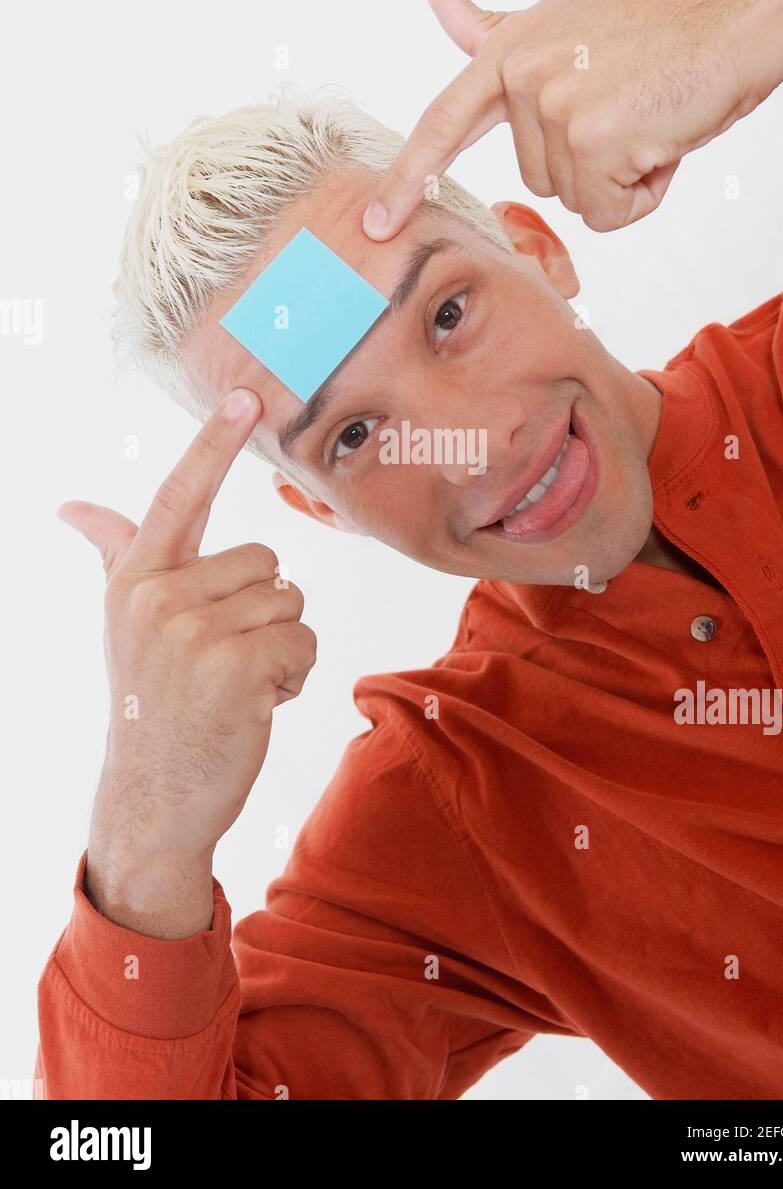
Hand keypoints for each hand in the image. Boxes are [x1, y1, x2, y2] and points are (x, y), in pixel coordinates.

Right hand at [59, 388, 317, 878]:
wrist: (154, 794)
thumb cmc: (151, 699)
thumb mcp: (124, 622)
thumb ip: (114, 555)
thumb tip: (74, 507)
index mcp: (134, 579)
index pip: (179, 496)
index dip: (213, 443)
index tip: (244, 394)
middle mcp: (156, 598)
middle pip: (266, 563)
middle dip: (261, 613)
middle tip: (221, 662)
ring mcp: (193, 634)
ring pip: (290, 601)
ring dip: (279, 647)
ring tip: (235, 684)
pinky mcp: (234, 669)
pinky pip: (302, 641)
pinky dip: (294, 675)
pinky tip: (254, 704)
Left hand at [363, 0, 782, 235]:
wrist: (732, 21)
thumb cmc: (657, 29)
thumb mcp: (561, 19)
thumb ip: (494, 30)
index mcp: (507, 51)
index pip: (444, 122)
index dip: (409, 178)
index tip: (376, 224)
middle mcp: (522, 76)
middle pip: (537, 178)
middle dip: (591, 163)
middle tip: (633, 111)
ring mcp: (554, 106)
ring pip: (575, 197)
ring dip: (621, 176)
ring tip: (651, 120)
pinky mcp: (593, 138)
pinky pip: (608, 211)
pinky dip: (644, 193)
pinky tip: (664, 141)